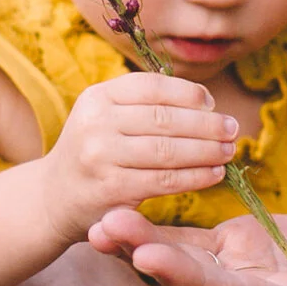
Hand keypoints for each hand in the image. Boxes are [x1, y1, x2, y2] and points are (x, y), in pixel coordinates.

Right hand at [44, 72, 236, 242]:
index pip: (152, 87)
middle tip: (233, 128)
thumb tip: (206, 101)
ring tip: (229, 150)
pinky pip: (165, 180)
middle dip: (207, 123)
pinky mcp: (112, 190)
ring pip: (168, 150)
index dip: (188, 93)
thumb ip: (143, 104)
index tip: (213, 103)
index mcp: (97, 97)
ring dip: (207, 150)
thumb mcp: (103, 116)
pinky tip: (215, 174)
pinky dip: (196, 176)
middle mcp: (96, 123)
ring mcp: (102, 157)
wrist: (53, 198)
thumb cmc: (93, 152)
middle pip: (164, 118)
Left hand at [90, 209, 286, 285]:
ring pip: (186, 263)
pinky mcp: (249, 255)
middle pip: (196, 282)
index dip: (191, 280)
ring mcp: (252, 279)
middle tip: (97, 231)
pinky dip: (161, 230)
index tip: (148, 259)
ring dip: (140, 243)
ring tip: (93, 220)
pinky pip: (197, 244)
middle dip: (147, 258)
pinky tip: (121, 215)